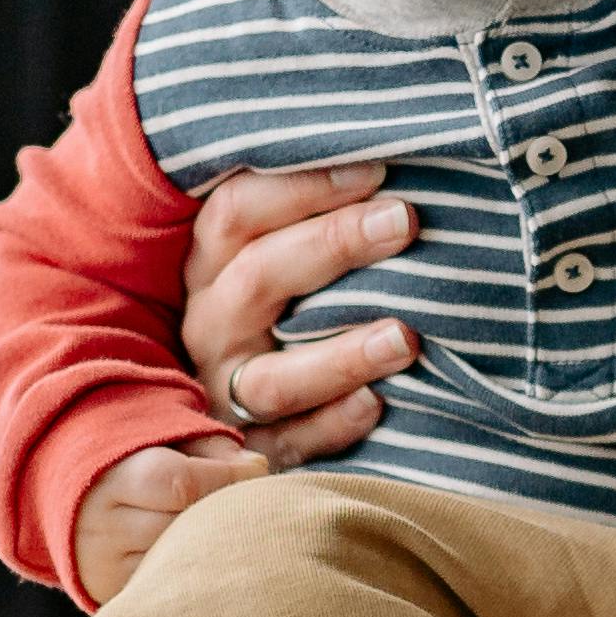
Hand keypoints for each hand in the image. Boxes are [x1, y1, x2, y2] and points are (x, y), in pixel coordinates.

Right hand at [75, 435, 259, 600]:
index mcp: (110, 475)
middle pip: (185, 525)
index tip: (257, 472)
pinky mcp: (113, 592)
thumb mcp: (157, 437)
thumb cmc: (124, 460)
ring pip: (181, 561)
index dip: (229, 478)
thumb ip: (207, 447)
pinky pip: (167, 583)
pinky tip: (203, 552)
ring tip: (228, 526)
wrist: (63, 499)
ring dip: (212, 544)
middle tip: (250, 502)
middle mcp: (101, 525)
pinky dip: (192, 568)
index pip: (181, 482)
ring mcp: (104, 565)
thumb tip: (255, 469)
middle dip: (225, 512)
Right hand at [179, 160, 419, 460]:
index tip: (378, 169)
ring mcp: (226, 393)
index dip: (303, 186)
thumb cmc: (284, 316)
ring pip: (273, 377)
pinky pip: (290, 444)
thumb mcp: (276, 263)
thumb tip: (387, 163)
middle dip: (331, 244)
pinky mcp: (254, 453)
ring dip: (341, 354)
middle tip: (405, 220)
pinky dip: (332, 426)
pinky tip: (377, 406)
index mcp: (209, 268)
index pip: (238, 212)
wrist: (211, 442)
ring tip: (405, 336)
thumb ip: (307, 222)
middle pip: (258, 278)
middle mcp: (210, 327)